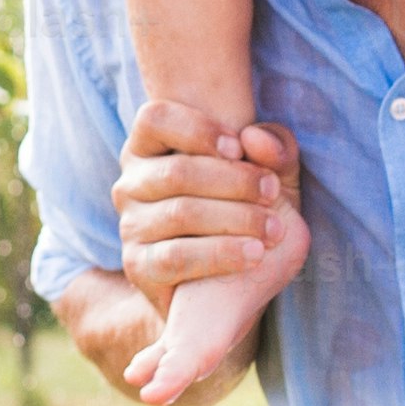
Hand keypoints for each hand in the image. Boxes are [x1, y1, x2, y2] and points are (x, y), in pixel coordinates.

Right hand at [112, 100, 304, 305]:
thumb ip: (274, 149)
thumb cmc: (246, 215)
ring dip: (235, 218)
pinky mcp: (138, 266)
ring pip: (180, 214)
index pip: (155, 119)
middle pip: (176, 171)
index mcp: (151, 148)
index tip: (239, 148)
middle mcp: (131, 183)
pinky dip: (220, 253)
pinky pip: (175, 257)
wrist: (228, 286)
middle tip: (272, 192)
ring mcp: (131, 225)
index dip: (198, 129)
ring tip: (273, 230)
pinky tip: (254, 254)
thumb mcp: (271, 178)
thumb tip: (256, 137)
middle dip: (233, 180)